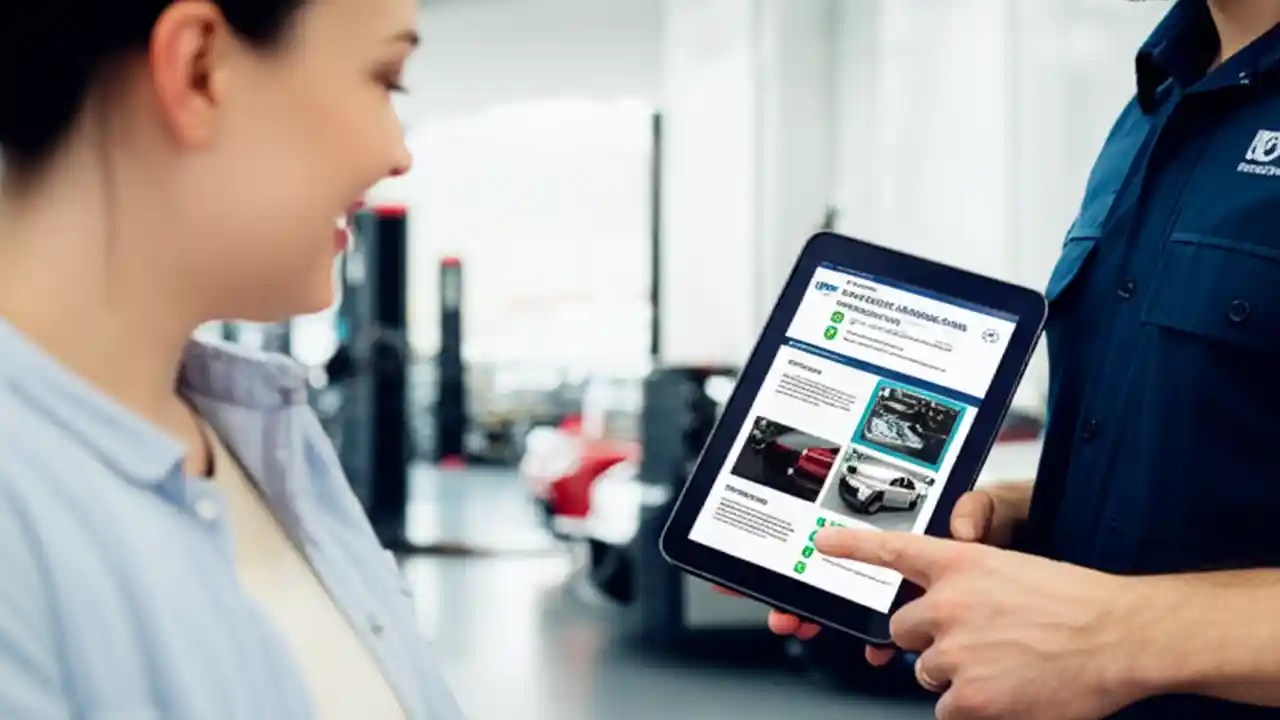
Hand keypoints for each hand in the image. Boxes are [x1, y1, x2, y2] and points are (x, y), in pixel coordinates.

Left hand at [815, 527, 1144, 719]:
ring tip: (1004, 668)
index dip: (851, 545)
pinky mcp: (969, 697)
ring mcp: (955, 652)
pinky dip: (972, 709)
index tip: (823, 544)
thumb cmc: (1075, 602)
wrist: (1119, 634)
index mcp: (960, 564)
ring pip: (926, 673)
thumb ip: (968, 588)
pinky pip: (947, 711)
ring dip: (956, 676)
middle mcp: (948, 604)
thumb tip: (944, 617)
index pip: (892, 550)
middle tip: (976, 645)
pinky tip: (1007, 694)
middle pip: (902, 630)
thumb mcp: (1011, 572)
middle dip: (929, 641)